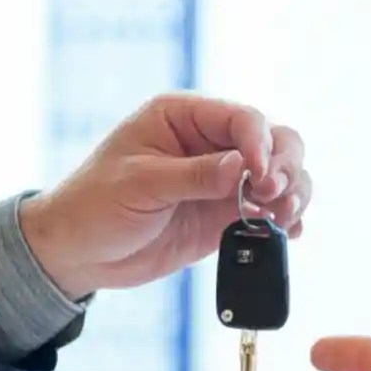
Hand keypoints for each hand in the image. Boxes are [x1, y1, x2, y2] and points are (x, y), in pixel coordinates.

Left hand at [19, 93, 310, 297]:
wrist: (78, 253)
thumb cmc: (94, 205)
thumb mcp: (140, 185)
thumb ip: (194, 175)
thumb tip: (244, 167)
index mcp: (184, 116)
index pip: (242, 119)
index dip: (261, 145)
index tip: (258, 177)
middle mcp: (210, 142)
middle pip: (275, 141)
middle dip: (284, 167)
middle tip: (273, 196)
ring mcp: (222, 180)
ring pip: (280, 175)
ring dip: (292, 194)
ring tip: (284, 217)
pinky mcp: (225, 215)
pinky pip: (268, 212)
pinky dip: (284, 220)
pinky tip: (286, 233)